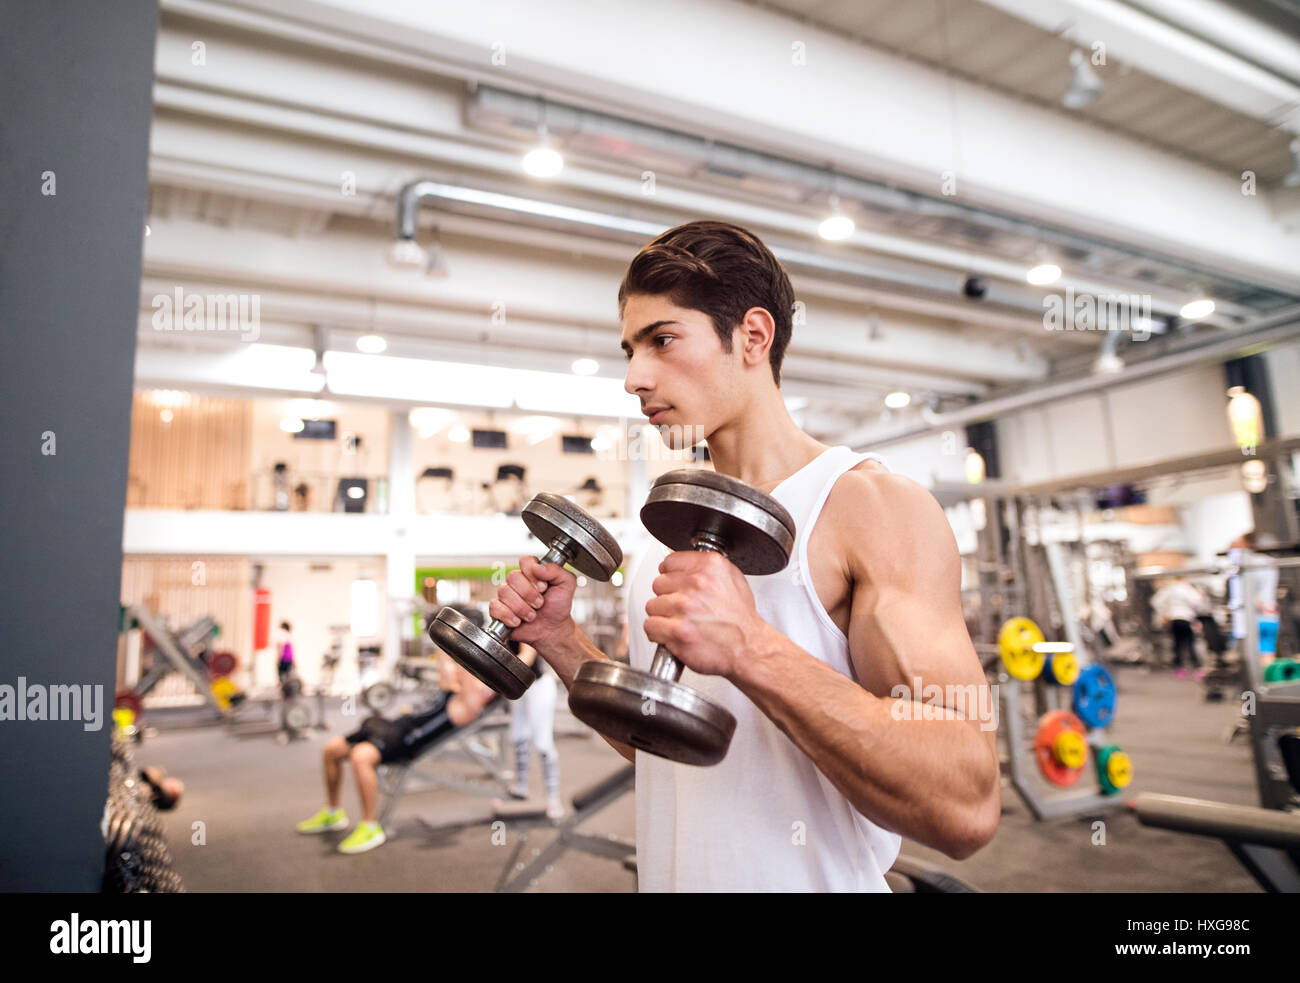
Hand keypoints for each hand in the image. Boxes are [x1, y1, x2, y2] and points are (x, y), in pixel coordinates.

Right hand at [488, 555, 576, 649]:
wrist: (552, 630)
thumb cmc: (558, 607)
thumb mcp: (567, 585)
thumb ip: (556, 571)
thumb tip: (538, 567)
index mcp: (532, 572)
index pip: (525, 561)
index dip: (532, 573)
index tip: (543, 586)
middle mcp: (518, 581)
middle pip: (513, 576)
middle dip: (529, 594)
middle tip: (539, 603)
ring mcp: (507, 595)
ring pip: (504, 592)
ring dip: (521, 607)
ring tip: (531, 615)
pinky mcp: (499, 610)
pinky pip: (495, 607)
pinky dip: (508, 616)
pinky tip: (518, 621)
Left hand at [644, 551, 773, 678]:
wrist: (749, 649)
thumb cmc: (741, 619)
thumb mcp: (733, 579)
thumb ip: (706, 567)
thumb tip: (682, 563)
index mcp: (710, 566)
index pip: (669, 562)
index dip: (672, 576)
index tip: (677, 586)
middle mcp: (697, 583)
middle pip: (659, 584)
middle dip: (667, 597)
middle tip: (683, 609)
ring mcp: (685, 607)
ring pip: (653, 605)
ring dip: (663, 616)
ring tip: (680, 622)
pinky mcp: (677, 630)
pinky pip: (651, 626)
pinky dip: (658, 633)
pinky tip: (673, 634)